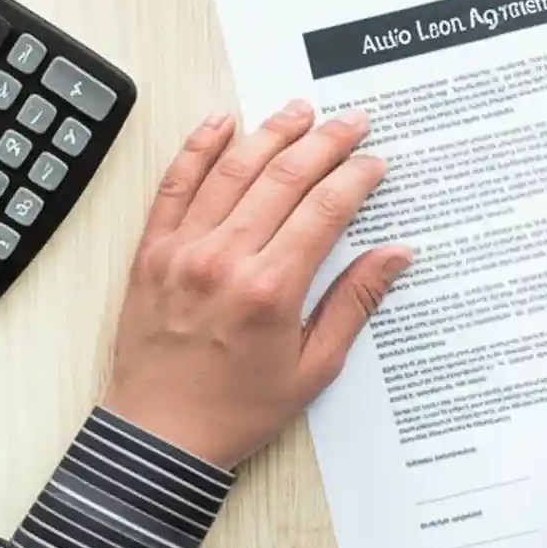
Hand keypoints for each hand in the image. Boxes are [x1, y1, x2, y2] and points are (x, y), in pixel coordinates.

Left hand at [101, 100, 410, 468]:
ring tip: (298, 109)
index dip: (355, 178)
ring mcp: (183, 251)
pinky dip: (197, 149)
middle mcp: (225, 259)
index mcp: (271, 289)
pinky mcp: (151, 252)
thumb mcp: (313, 368)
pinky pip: (174, 186)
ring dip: (269, 133)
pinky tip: (220, 123)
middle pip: (283, 178)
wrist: (159, 438)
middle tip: (351, 122)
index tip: (374, 162)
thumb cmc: (238, 410)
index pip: (324, 210)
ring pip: (232, 170)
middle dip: (324, 142)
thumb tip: (394, 256)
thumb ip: (353, 303)